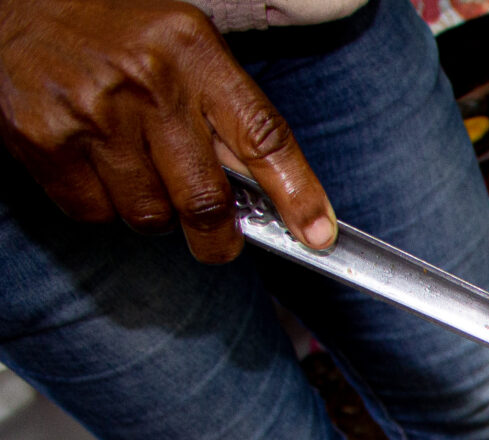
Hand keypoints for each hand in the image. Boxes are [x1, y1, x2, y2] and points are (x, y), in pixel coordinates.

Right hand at [0, 0, 333, 261]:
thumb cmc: (117, 27)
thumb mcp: (187, 46)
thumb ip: (225, 112)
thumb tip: (273, 193)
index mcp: (194, 53)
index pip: (263, 138)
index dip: (297, 196)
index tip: (318, 235)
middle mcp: (146, 83)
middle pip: (205, 202)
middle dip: (219, 236)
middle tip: (218, 237)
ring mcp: (91, 114)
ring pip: (150, 216)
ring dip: (155, 213)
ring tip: (141, 172)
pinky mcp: (43, 140)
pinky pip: (93, 213)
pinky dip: (103, 206)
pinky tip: (98, 166)